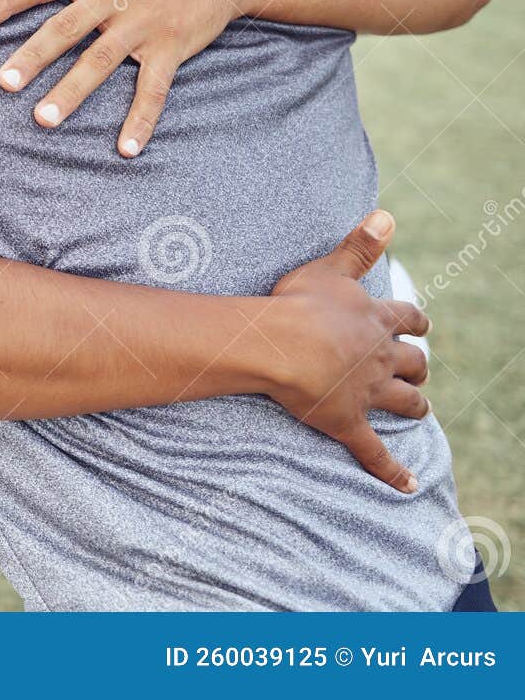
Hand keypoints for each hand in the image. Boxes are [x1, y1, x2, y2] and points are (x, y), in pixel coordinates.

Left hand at [0, 0, 249, 155]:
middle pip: (66, 26)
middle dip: (34, 54)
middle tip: (3, 82)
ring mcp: (142, 24)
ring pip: (102, 61)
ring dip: (73, 91)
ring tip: (44, 120)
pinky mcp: (171, 48)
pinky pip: (154, 89)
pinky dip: (141, 119)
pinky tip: (125, 150)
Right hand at [264, 211, 430, 492]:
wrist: (279, 344)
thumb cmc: (297, 304)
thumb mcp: (330, 266)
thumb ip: (360, 244)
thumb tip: (388, 214)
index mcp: (374, 321)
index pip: (407, 319)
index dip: (415, 322)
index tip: (419, 325)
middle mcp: (379, 358)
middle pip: (413, 364)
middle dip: (418, 368)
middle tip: (418, 372)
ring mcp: (366, 392)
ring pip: (404, 403)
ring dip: (415, 407)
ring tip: (418, 411)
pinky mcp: (349, 422)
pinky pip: (375, 452)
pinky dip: (392, 470)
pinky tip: (408, 485)